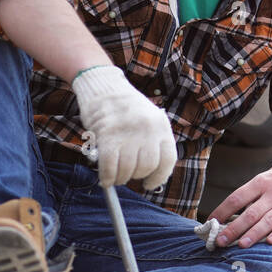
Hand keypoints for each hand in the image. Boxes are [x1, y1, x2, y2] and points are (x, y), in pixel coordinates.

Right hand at [72, 65, 177, 188]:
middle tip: (128, 176)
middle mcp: (148, 129)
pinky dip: (107, 177)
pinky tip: (106, 179)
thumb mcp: (149, 119)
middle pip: (147, 167)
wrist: (104, 87)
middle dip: (137, 176)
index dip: (160, 177)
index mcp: (161, 126)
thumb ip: (152, 142)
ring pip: (128, 170)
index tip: (150, 184)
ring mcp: (129, 132)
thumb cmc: (125, 108)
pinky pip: (110, 166)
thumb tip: (150, 175)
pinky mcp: (108, 135)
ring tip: (116, 177)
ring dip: (121, 178)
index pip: (168, 160)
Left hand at [206, 146, 271, 248]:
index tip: (209, 224)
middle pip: (251, 213)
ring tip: (241, 245)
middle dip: (234, 228)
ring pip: (269, 220)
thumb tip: (233, 211)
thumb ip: (255, 192)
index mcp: (263, 181)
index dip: (222, 211)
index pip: (237, 197)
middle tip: (220, 242)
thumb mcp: (271, 175)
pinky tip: (270, 242)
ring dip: (254, 234)